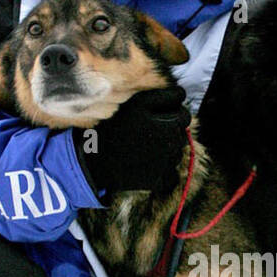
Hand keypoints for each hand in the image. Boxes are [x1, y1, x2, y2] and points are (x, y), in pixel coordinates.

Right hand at [74, 86, 190, 194]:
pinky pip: (169, 173)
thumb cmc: (112, 126)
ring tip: (141, 146)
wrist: (92, 160)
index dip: (171, 112)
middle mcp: (170, 142)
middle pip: (181, 133)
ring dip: (166, 148)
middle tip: (146, 130)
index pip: (184, 114)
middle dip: (170, 129)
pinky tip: (143, 162)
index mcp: (168, 122)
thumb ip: (163, 96)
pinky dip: (161, 168)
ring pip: (176, 152)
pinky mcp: (158, 180)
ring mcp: (166, 163)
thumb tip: (182, 96)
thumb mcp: (136, 103)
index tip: (155, 114)